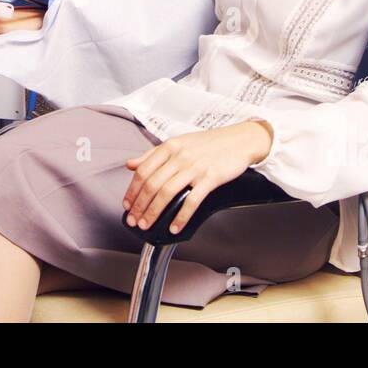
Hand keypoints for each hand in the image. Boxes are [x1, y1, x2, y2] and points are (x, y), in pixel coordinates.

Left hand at [122, 120, 273, 234]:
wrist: (240, 140)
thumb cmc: (210, 143)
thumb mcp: (179, 143)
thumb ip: (153, 155)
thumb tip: (130, 164)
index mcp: (170, 146)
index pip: (143, 170)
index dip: (132, 190)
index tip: (127, 205)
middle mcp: (180, 156)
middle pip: (152, 184)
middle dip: (140, 206)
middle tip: (134, 220)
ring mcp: (195, 167)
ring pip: (167, 193)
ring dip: (154, 212)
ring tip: (148, 225)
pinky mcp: (210, 178)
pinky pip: (191, 200)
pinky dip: (181, 217)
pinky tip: (175, 227)